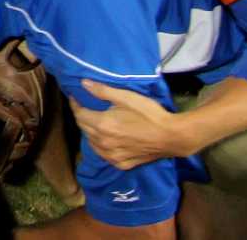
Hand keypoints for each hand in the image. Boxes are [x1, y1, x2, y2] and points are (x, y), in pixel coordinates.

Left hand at [70, 81, 185, 168]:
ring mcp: (112, 156)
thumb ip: (102, 91)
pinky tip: (106, 139)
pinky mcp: (122, 164)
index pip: (80, 115)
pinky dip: (101, 146)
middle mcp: (103, 143)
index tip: (75, 97)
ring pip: (92, 143)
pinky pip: (104, 155)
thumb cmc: (149, 113)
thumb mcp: (126, 97)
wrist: (171, 136)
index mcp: (102, 125)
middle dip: (83, 117)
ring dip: (91, 132)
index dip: (75, 105)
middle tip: (86, 107)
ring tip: (95, 122)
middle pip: (84, 128)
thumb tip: (83, 83)